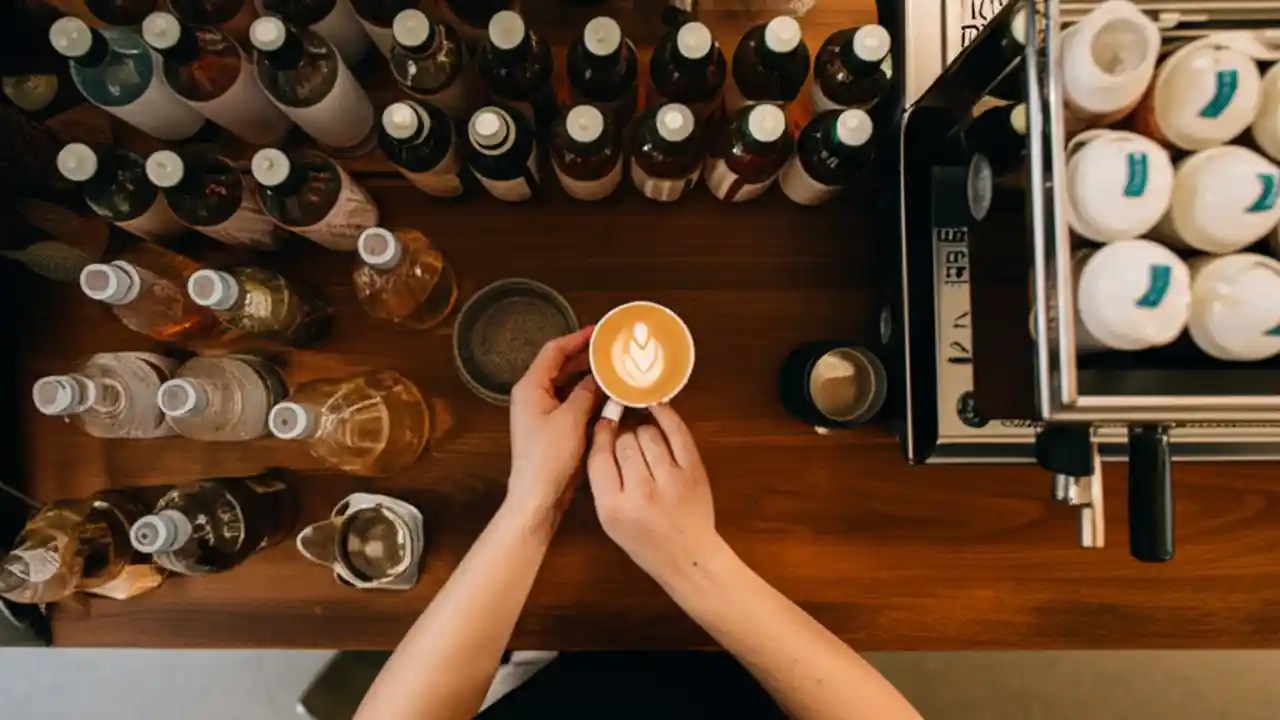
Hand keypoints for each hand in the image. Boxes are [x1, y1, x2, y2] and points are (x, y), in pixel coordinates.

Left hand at [507, 327, 600, 523]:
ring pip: (567, 385)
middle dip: (585, 357)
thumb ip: (587, 392)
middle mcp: (532, 395)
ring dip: (588, 377)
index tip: (599, 331)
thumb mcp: (572, 419)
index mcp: (531, 387)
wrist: (537, 496)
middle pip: (559, 366)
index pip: (554, 351)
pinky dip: (587, 397)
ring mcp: (541, 412)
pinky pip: (570, 403)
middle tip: (611, 350)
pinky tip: (607, 396)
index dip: (577, 338)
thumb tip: (600, 375)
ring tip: (613, 369)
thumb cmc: (549, 457)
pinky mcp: (551, 427)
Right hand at [588, 404, 721, 586]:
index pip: (599, 457)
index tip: (603, 424)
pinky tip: (656, 406)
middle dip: (622, 436)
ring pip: (648, 433)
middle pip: (624, 442)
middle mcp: (641, 492)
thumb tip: (604, 433)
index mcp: (613, 507)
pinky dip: (666, 415)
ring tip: (642, 436)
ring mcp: (670, 480)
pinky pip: (677, 432)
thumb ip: (603, 482)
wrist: (688, 555)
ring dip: (642, 430)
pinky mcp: (693, 471)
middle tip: (626, 439)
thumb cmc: (645, 540)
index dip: (600, 435)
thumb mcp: (611, 520)